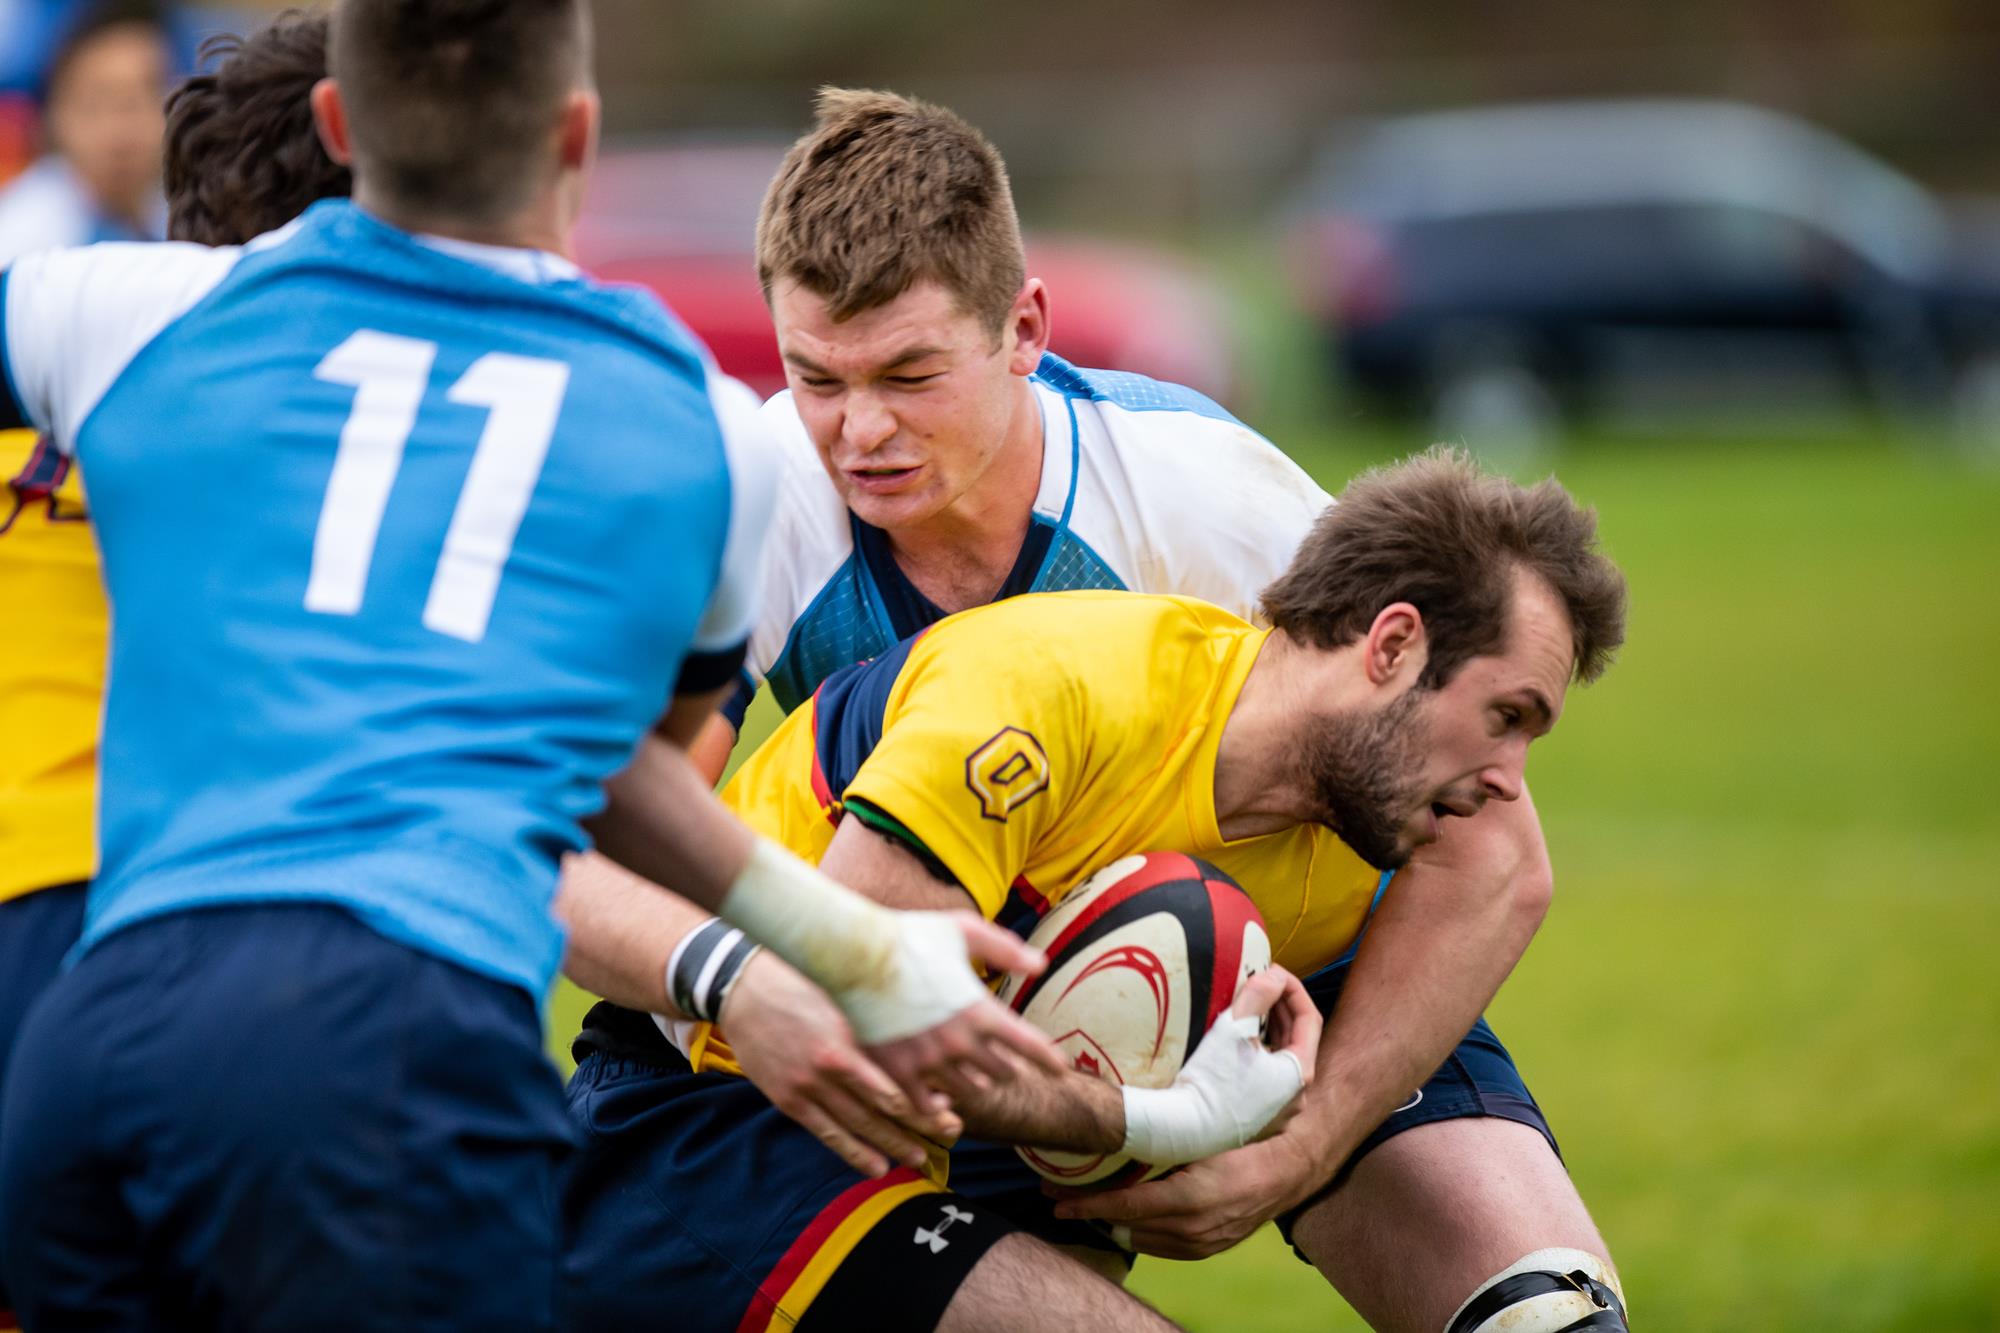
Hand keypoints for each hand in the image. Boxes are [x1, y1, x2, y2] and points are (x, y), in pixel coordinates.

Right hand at [720, 951, 962, 1178]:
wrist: (742, 989)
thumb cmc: (799, 983)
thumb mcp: (841, 993)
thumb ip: (873, 1018)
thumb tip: (915, 1036)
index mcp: (850, 1034)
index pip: (897, 1075)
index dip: (925, 1095)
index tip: (950, 1104)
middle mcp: (831, 1064)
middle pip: (885, 1106)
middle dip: (921, 1123)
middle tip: (953, 1133)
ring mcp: (807, 1085)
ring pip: (859, 1125)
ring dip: (892, 1144)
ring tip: (919, 1157)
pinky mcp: (788, 1099)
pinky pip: (827, 1134)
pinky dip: (854, 1153)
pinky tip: (876, 1167)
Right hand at [859, 912, 1066, 1111]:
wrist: (852, 953)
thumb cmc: (909, 936)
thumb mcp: (963, 930)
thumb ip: (1005, 949)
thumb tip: (1040, 965)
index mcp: (980, 1009)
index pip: (1029, 1046)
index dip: (1050, 1060)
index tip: (1061, 1069)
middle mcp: (960, 1042)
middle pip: (1002, 1073)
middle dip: (1008, 1066)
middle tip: (1005, 1062)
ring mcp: (928, 1062)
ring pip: (970, 1091)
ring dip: (977, 1083)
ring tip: (976, 1078)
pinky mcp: (897, 1073)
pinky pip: (928, 1107)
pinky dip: (940, 1105)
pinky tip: (942, 1100)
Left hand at [1051, 1122, 1329, 1258]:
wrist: (1285, 1172)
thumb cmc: (1242, 1144)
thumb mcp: (1200, 1137)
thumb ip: (1162, 1141)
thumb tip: (1118, 1128)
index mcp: (1188, 1197)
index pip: (1123, 1205)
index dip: (1086, 1203)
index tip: (1057, 1201)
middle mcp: (1191, 1227)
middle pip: (1125, 1225)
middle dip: (1090, 1211)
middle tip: (1059, 1198)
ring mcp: (1199, 1243)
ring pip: (1139, 1238)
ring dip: (1111, 1223)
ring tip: (1086, 1205)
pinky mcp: (1205, 1250)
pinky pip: (1159, 1247)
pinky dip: (1137, 1232)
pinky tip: (1122, 1218)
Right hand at [1115, 965, 1322, 1167]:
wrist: (1180, 1130)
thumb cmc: (1210, 1078)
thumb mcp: (1234, 1027)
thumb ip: (1260, 994)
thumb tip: (1275, 975)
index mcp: (1299, 1075)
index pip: (1310, 1019)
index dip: (1293, 989)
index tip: (1272, 971)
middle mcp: (1295, 1098)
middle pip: (1296, 1041)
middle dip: (1280, 1008)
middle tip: (1260, 983)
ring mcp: (1277, 1114)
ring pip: (1280, 1061)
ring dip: (1269, 1031)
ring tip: (1250, 1008)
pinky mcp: (1256, 1122)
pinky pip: (1266, 1080)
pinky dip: (1258, 1055)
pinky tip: (1238, 1043)